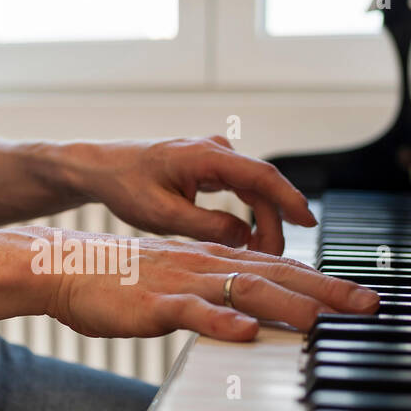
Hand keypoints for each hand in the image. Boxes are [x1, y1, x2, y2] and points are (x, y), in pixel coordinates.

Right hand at [34, 227, 378, 339]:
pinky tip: (245, 333)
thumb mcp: (177, 286)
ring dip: (287, 305)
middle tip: (370, 306)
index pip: (282, 269)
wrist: (65, 267)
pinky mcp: (155, 304)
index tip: (362, 299)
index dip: (325, 283)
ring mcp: (182, 283)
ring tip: (322, 321)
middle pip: (279, 275)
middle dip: (328, 291)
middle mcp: (207, 265)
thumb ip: (215, 297)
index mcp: (215, 261)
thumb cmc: (119, 281)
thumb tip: (250, 317)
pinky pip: (192, 313)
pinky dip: (220, 323)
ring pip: (244, 289)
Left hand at [67, 136, 316, 254]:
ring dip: (262, 220)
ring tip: (263, 255)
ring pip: (252, 191)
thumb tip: (244, 239)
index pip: (261, 176)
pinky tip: (248, 240)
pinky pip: (240, 191)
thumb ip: (205, 227)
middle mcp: (215, 151)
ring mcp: (213, 158)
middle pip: (261, 187)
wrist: (101, 168)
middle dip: (274, 223)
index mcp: (205, 155)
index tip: (309, 222)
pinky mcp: (208, 168)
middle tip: (276, 259)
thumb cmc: (126, 186)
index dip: (290, 200)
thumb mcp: (163, 215)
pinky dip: (248, 214)